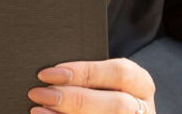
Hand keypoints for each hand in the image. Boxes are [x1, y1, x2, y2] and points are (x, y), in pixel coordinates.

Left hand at [29, 57, 157, 113]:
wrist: (111, 109)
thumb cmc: (103, 93)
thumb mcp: (104, 80)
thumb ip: (86, 76)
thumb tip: (52, 73)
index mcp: (141, 85)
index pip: (119, 73)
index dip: (84, 72)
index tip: (50, 73)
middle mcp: (142, 109)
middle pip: (117, 104)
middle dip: (75, 98)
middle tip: (41, 93)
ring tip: (38, 109)